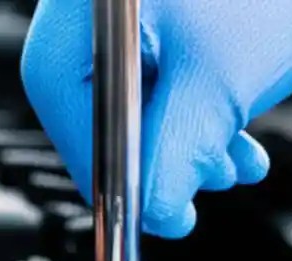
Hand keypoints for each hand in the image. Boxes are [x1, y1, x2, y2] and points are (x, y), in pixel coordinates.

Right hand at [21, 0, 291, 238]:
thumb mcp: (222, 78)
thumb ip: (176, 150)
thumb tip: (154, 209)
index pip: (56, 79)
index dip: (91, 154)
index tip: (131, 203)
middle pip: (95, 83)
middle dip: (148, 150)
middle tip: (183, 194)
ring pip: (139, 80)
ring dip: (183, 139)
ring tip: (227, 167)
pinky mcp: (184, 5)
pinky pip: (174, 65)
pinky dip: (201, 109)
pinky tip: (236, 140)